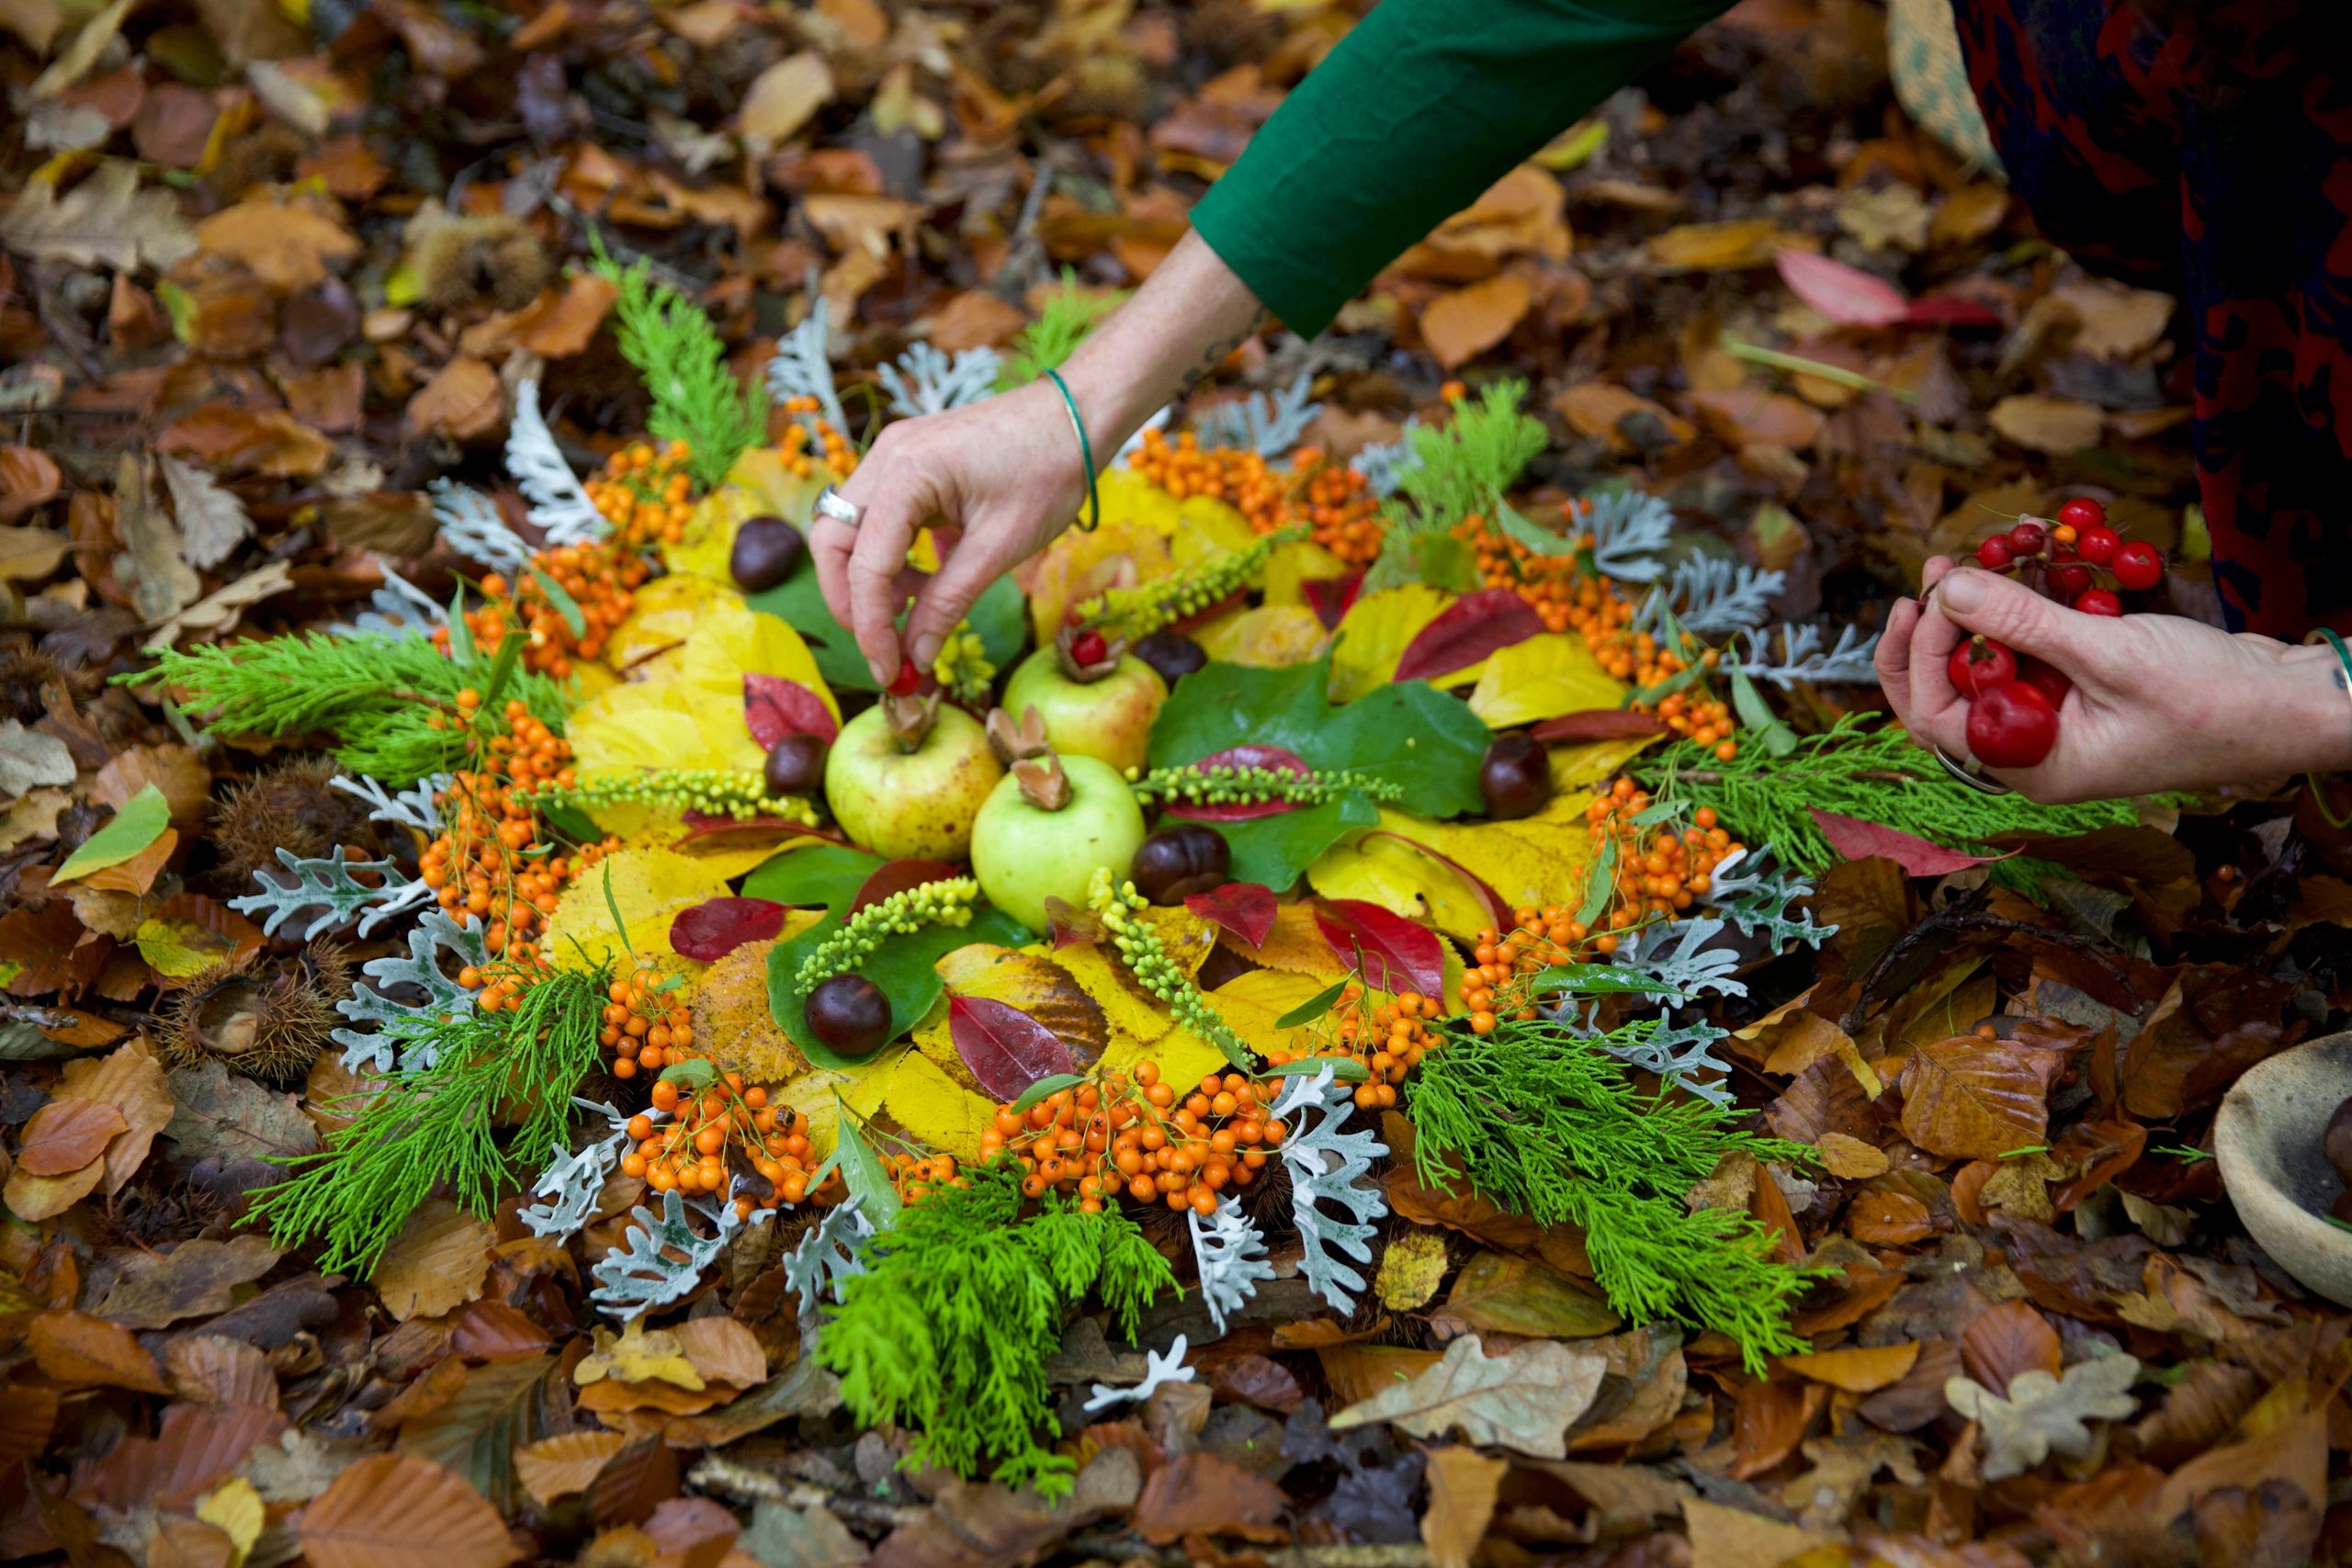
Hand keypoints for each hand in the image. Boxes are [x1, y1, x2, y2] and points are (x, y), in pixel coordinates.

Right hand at [811, 230, 1271, 683]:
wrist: (1078, 415)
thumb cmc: (1049, 470)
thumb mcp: (1000, 547)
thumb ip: (949, 603)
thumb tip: (915, 658)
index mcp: (906, 472)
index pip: (864, 565)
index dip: (871, 626)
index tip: (887, 671)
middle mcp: (887, 458)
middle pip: (834, 541)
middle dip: (851, 600)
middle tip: (885, 644)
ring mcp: (894, 457)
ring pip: (851, 531)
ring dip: (873, 580)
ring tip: (919, 611)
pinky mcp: (910, 465)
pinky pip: (880, 519)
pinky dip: (893, 558)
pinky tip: (929, 581)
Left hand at [1874, 560, 2351, 801]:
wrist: (2294, 704)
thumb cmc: (2212, 698)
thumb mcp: (2109, 653)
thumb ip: (2023, 622)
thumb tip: (1945, 589)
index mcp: (2032, 765)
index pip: (1938, 719)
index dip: (1918, 659)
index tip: (1928, 598)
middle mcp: (2035, 750)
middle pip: (1950, 693)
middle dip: (1937, 631)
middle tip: (1934, 571)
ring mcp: (2059, 720)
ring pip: (1990, 664)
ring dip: (1978, 611)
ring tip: (1971, 555)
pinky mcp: (2083, 689)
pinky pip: (2035, 649)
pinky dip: (2025, 609)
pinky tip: (2024, 563)